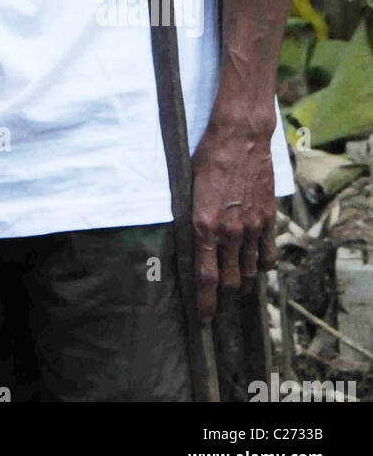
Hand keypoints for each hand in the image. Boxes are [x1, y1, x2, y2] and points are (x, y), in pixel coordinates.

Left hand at [191, 124, 277, 324]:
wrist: (238, 137)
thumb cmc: (207, 158)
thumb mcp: (188, 189)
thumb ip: (191, 220)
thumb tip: (187, 242)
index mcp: (204, 225)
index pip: (206, 278)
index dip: (205, 303)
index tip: (204, 318)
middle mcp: (229, 232)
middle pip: (230, 281)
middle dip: (223, 294)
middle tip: (218, 298)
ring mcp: (252, 227)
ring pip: (250, 271)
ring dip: (243, 281)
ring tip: (237, 283)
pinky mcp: (268, 218)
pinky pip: (268, 253)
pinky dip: (262, 264)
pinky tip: (256, 263)